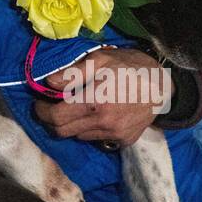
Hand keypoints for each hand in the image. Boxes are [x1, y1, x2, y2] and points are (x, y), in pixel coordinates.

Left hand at [31, 48, 170, 146]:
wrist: (163, 85)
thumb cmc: (128, 67)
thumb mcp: (99, 60)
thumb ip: (71, 73)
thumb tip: (48, 83)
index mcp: (94, 102)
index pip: (56, 118)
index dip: (42, 111)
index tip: (39, 102)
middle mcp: (103, 123)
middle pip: (63, 132)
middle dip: (51, 120)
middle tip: (51, 106)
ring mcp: (114, 135)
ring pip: (78, 136)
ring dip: (71, 124)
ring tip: (76, 107)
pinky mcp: (123, 141)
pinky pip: (96, 139)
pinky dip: (89, 129)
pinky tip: (96, 114)